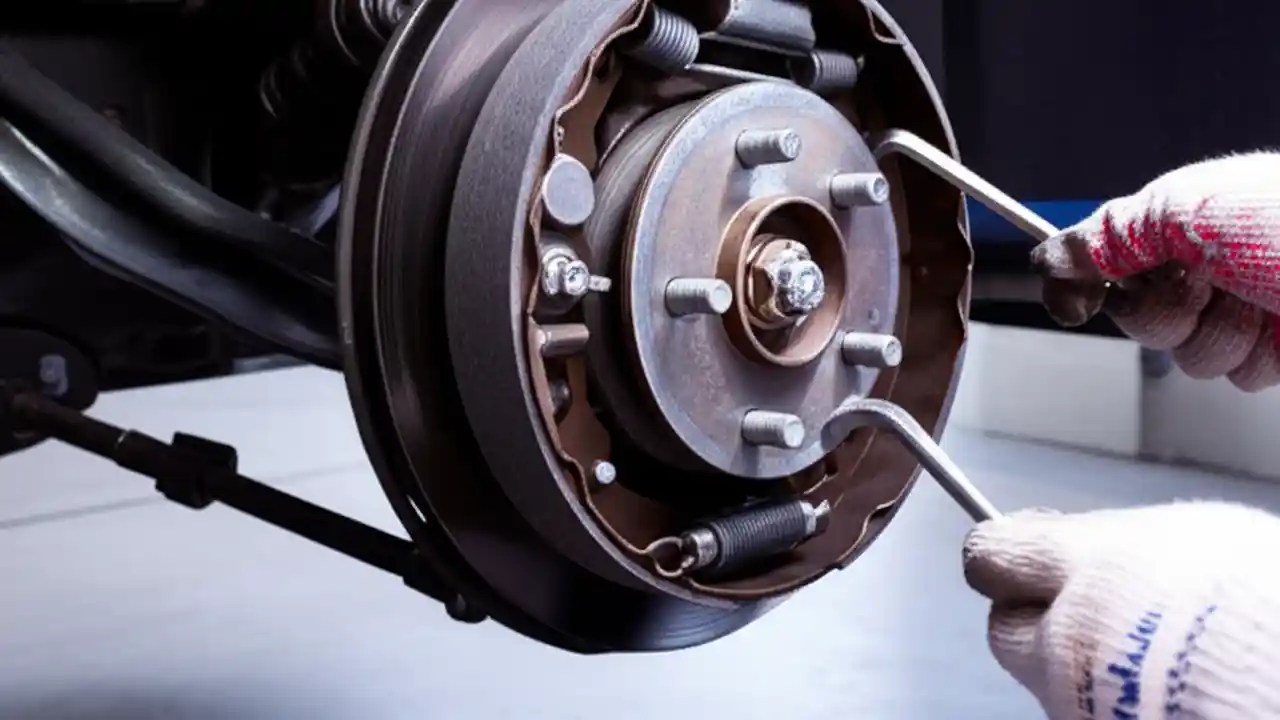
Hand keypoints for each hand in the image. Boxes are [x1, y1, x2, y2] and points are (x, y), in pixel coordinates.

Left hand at [964, 503, 1279, 719]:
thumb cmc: (1268, 609)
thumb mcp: (1193, 540)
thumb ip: (1112, 546)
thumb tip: (1078, 547)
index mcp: (1087, 567)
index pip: (993, 552)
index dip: (1003, 555)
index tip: (1011, 553)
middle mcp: (1065, 636)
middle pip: (1004, 627)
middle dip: (1030, 619)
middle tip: (1072, 612)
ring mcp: (1077, 701)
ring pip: (1045, 680)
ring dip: (1074, 668)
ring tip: (1143, 658)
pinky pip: (1085, 715)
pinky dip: (1108, 705)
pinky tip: (1157, 692)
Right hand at [1033, 153, 1279, 390]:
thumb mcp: (1188, 210)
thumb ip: (1108, 234)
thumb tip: (1046, 260)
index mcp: (1181, 221)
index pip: (1102, 262)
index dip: (1090, 284)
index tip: (1086, 298)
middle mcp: (1209, 266)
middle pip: (1140, 322)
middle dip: (1172, 312)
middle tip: (1212, 280)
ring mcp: (1247, 310)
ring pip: (1193, 358)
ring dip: (1228, 335)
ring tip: (1268, 298)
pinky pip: (1244, 379)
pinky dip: (1268, 356)